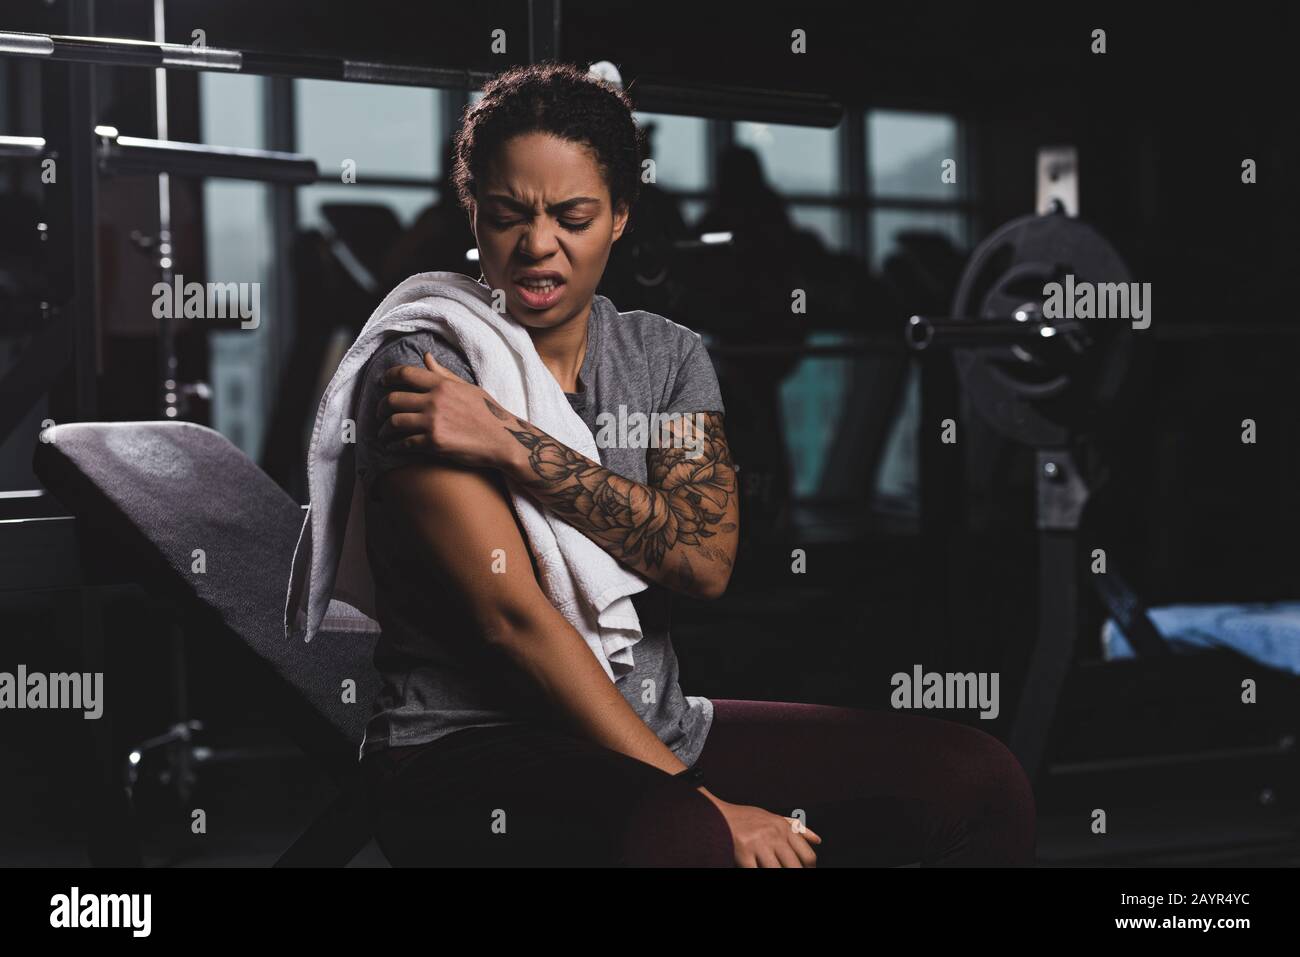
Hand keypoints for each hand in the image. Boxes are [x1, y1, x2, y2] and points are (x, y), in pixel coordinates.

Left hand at [378, 353, 517, 470]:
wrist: (503, 440)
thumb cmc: (489, 413)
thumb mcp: (467, 387)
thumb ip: (443, 374)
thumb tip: (426, 357)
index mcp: (442, 385)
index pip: (405, 374)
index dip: (388, 377)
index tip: (382, 383)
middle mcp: (435, 401)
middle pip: (393, 399)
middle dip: (380, 407)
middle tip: (379, 413)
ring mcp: (433, 422)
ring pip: (394, 422)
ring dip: (384, 429)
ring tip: (383, 432)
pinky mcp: (434, 443)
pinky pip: (405, 443)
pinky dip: (395, 445)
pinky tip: (393, 446)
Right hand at [709, 796, 820, 867]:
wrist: (717, 814)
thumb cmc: (746, 818)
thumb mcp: (772, 818)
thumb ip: (795, 828)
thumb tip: (817, 841)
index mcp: (783, 828)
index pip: (807, 856)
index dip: (808, 870)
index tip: (803, 872)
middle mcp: (774, 835)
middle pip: (796, 867)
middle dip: (796, 874)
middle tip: (790, 874)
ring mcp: (758, 844)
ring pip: (777, 871)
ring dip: (777, 874)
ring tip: (771, 869)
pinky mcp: (743, 853)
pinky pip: (757, 872)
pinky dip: (759, 874)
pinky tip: (757, 870)